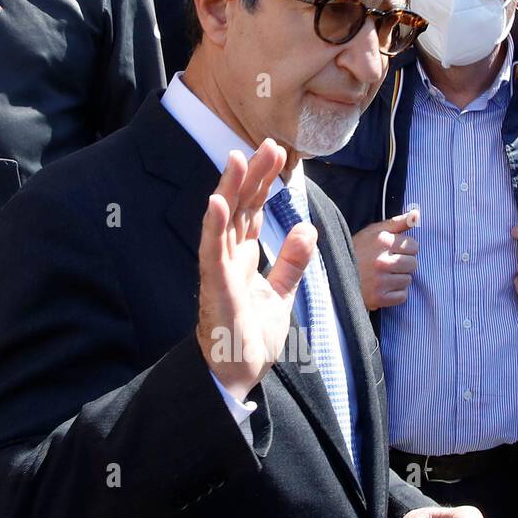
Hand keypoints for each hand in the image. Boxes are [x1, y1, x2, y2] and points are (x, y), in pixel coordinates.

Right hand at [197, 141, 316, 402]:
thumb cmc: (251, 337)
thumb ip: (291, 261)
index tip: (278, 154)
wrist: (239, 373)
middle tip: (268, 144)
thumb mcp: (280, 293)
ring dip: (231, 189)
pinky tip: (217, 202)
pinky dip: (214, 227)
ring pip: (224, 221)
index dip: (263, 182)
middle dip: (253, 175)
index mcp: (242, 258)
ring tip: (238, 158)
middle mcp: (228, 258)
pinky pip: (212, 253)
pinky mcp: (216, 287)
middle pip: (240, 207)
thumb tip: (305, 228)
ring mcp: (219, 270)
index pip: (252, 211)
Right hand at [352, 209, 418, 309]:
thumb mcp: (374, 231)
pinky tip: (384, 287)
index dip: (406, 248)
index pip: (414, 246)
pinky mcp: (378, 298)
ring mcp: (380, 281)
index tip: (395, 251)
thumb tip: (417, 214)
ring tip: (384, 276)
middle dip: (404, 263)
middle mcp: (381, 261)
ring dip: (399, 279)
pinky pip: (402, 296)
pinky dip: (396, 294)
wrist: (333, 274)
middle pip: (413, 264)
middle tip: (390, 264)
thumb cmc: (357, 250)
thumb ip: (398, 222)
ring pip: (408, 280)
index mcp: (382, 241)